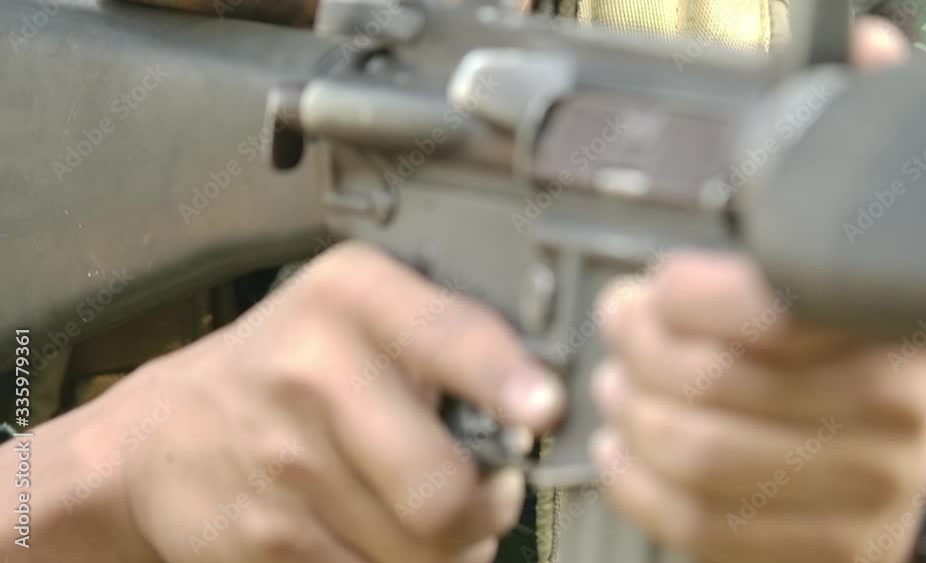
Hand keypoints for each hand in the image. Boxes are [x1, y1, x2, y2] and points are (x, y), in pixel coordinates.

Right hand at [58, 242, 563, 562]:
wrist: (163, 435)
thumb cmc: (287, 365)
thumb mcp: (358, 312)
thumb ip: (446, 339)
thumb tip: (539, 412)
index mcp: (348, 298)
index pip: (447, 337)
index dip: (506, 380)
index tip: (546, 409)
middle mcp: (310, 373)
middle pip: (442, 488)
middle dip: (485, 510)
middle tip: (491, 497)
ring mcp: (281, 466)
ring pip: (417, 553)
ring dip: (444, 549)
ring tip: (423, 513)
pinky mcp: (262, 544)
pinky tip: (372, 533)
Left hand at [591, 251, 925, 562]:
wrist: (878, 456)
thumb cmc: (826, 365)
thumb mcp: (810, 302)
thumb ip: (741, 287)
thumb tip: (644, 302)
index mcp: (889, 336)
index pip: (769, 313)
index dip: (688, 298)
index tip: (654, 291)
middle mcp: (891, 419)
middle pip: (716, 382)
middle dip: (642, 352)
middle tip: (622, 331)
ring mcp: (861, 496)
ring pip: (698, 456)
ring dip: (633, 416)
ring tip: (618, 390)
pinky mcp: (823, 550)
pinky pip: (697, 523)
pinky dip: (636, 484)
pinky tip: (622, 453)